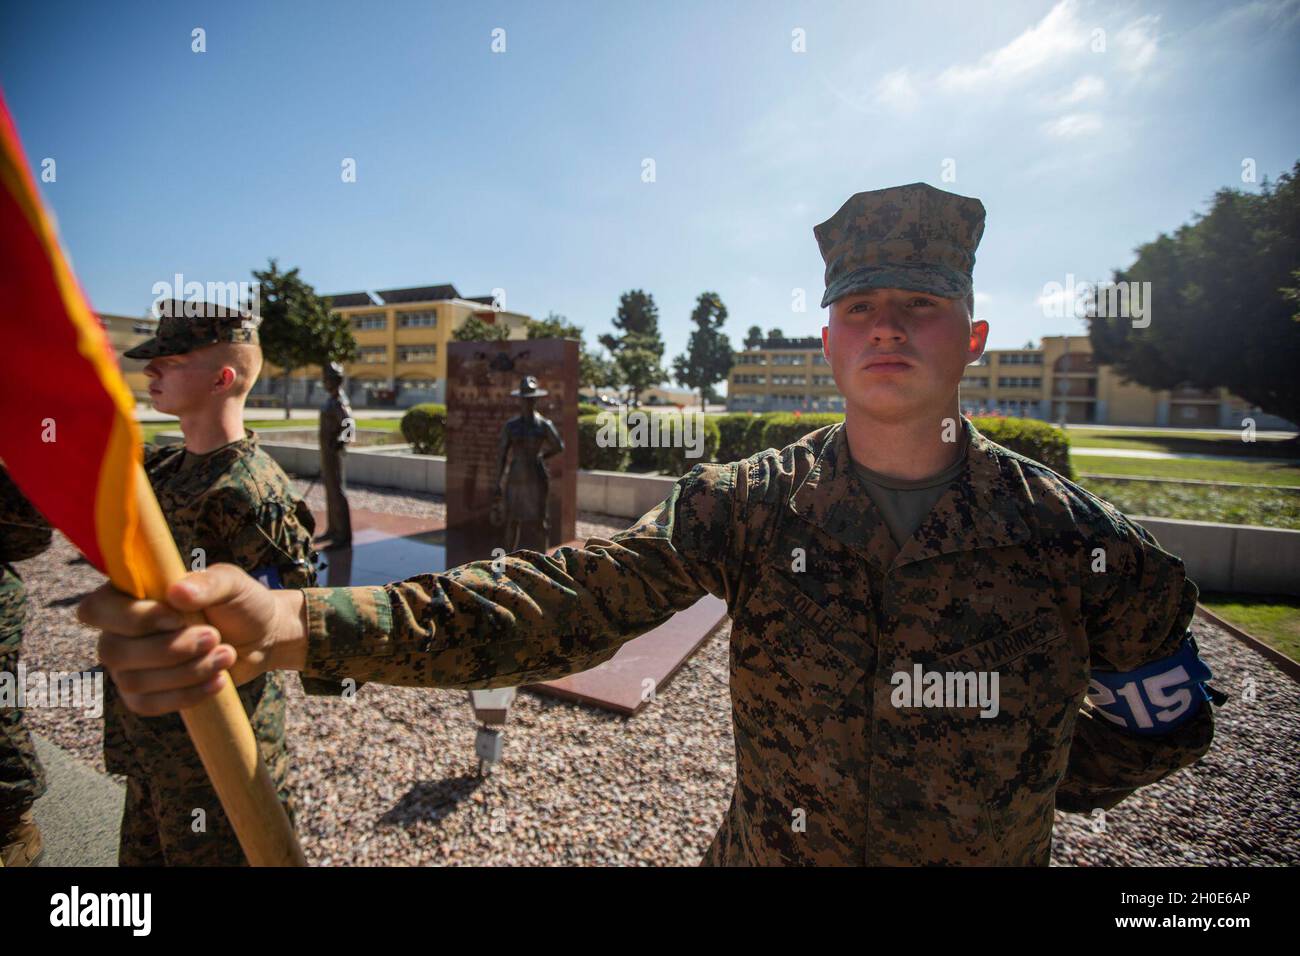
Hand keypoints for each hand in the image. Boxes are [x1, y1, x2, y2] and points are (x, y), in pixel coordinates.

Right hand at [77, 563, 306, 715]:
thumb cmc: (238, 602)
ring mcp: (129, 666)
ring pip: (134, 681)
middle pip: (114, 651)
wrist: (260, 636)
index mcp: (129, 595)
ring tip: (226, 655)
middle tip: (214, 637)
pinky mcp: (145, 694)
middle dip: (170, 649)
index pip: (97, 609)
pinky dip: (187, 695)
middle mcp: (119, 631)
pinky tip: (219, 680)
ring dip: (186, 671)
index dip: (133, 619)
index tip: (177, 618)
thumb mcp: (231, 583)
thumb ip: (208, 582)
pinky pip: (147, 705)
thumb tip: (177, 593)